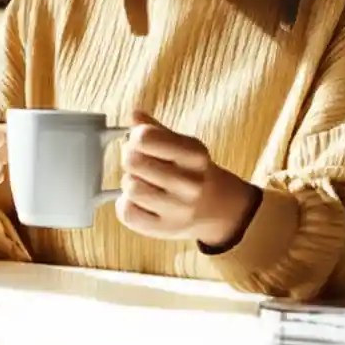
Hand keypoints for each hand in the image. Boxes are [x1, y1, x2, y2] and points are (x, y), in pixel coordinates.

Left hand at [115, 111, 258, 247]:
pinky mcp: (164, 230)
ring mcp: (178, 210)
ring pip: (129, 187)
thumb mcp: (182, 145)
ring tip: (144, 183)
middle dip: (131, 158)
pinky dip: (126, 205)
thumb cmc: (191, 170)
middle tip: (140, 163)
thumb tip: (134, 114)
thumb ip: (156, 129)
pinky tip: (141, 201)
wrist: (218, 209)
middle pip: (133, 162)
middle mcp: (190, 184)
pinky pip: (127, 212)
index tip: (141, 142)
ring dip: (130, 182)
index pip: (146, 138)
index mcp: (195, 155)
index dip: (136, 137)